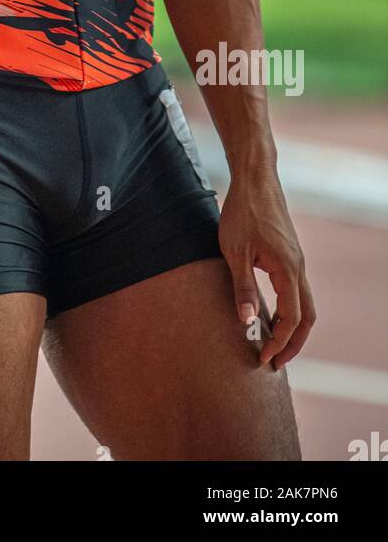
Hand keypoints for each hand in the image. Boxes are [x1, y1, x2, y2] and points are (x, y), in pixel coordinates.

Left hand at [218, 165, 315, 369]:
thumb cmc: (242, 211)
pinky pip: (297, 291)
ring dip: (293, 328)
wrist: (255, 179)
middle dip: (293, 343)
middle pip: (307, 317)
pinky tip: (272, 315)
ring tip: (274, 344)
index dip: (279, 342)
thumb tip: (247, 321)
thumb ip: (242, 287)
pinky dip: (290, 310)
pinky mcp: (290, 255)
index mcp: (287, 269)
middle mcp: (298, 267)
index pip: (292, 318)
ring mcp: (296, 261)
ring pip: (305, 304)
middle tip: (274, 362)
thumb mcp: (234, 250)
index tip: (264, 357)